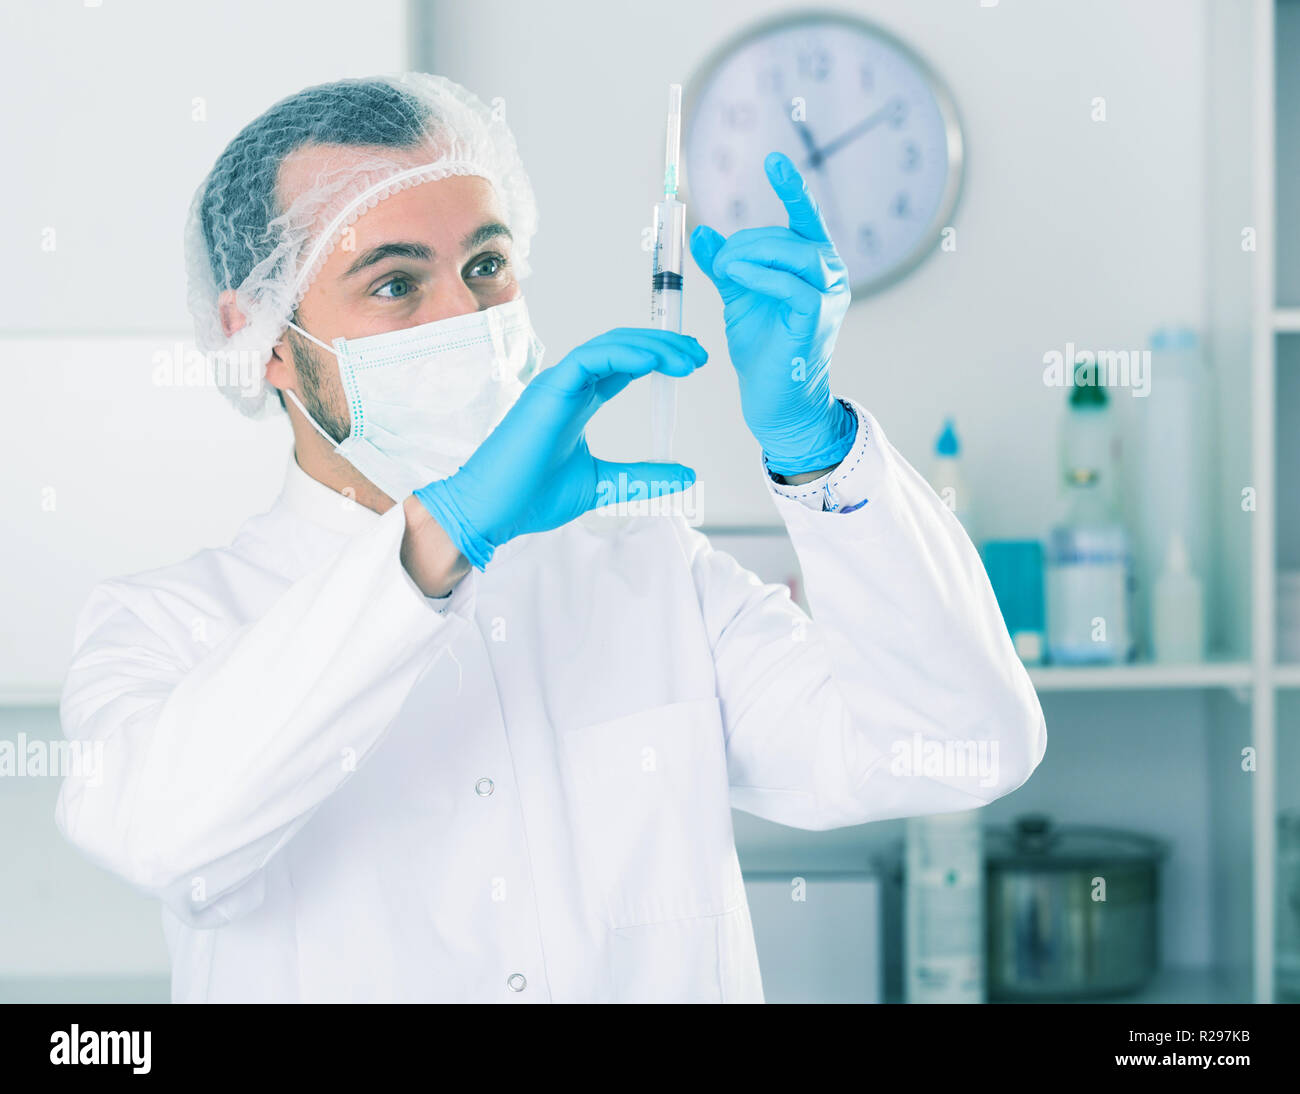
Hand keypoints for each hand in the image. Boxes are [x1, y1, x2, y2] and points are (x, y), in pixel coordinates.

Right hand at [413, 329, 704, 569]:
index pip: (624, 366)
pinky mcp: (548, 388)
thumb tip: (686, 474)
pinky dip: (624, 355)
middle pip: (622, 349)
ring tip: (686, 358)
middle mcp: (569, 386)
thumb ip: (642, 477)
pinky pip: (591, 359)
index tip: (692, 365)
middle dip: (663, 345)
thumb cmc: (532, 497)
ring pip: (610, 346)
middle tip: (698, 355)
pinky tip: (652, 361)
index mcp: (579, 401)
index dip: (659, 359)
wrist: (492, 512)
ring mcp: (557, 383)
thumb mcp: (603, 485)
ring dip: (651, 347)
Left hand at [690, 151, 854, 476]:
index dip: (791, 187)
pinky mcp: (816, 317)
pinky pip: (790, 284)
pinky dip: (760, 276)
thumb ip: (725, 265)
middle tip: (721, 265)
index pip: (805, 217)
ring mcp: (827, 295)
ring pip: (792, 253)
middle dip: (746, 243)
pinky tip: (737, 278)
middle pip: (786, 234)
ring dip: (752, 255)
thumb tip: (701, 233)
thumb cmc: (763, 348)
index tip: (773, 160)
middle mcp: (828, 274)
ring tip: (728, 272)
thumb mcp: (739, 297)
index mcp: (811, 263)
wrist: (774, 397)